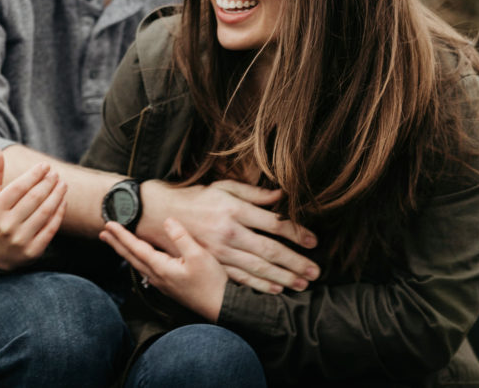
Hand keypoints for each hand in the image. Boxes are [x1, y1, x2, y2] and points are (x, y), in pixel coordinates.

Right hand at [0, 145, 66, 269]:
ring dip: (57, 196)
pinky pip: (50, 229)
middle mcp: (5, 226)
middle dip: (48, 183)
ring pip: (44, 212)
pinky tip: (63, 201)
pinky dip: (59, 213)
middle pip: (34, 199)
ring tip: (63, 183)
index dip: (34, 175)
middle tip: (56, 173)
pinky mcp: (32, 251)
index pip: (19, 188)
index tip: (45, 166)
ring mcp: (19, 240)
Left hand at [100, 219, 227, 321]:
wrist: (220, 307)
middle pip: (131, 257)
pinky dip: (137, 259)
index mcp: (161, 268)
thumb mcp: (199, 255)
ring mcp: (162, 283)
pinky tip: (139, 258)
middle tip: (103, 232)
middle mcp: (157, 276)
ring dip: (125, 251)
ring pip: (138, 264)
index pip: (136, 248)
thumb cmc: (211, 282)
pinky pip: (146, 269)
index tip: (109, 225)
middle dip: (116, 244)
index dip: (122, 235)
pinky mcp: (169, 286)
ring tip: (116, 242)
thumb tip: (168, 221)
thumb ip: (181, 237)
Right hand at [141, 180, 319, 293]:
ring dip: (282, 277)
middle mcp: (230, 232)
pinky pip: (240, 278)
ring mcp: (220, 251)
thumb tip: (282, 194)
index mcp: (235, 209)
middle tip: (315, 271)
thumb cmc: (198, 198)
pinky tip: (276, 290)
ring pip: (257, 267)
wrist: (162, 214)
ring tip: (302, 284)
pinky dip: (259, 285)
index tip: (314, 241)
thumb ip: (254, 193)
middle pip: (269, 250)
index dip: (296, 232)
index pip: (273, 223)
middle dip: (295, 262)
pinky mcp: (213, 264)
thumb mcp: (225, 187)